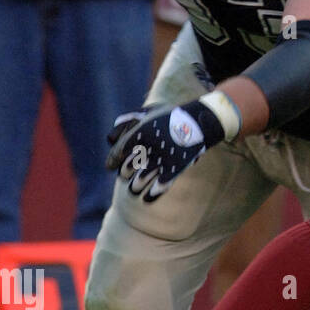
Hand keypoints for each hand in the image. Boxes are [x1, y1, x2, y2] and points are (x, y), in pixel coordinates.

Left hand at [106, 99, 228, 200]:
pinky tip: (147, 199)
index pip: (117, 153)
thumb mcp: (148, 111)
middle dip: (124, 172)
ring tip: (134, 189)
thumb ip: (127, 121)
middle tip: (125, 174)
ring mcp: (161, 160)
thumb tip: (110, 138)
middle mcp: (147, 148)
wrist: (199, 121)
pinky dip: (152, 195)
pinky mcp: (174, 169)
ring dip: (135, 187)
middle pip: (126, 169)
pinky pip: (160, 187)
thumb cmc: (171, 116)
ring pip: (140, 181)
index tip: (110, 166)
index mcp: (139, 134)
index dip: (111, 161)